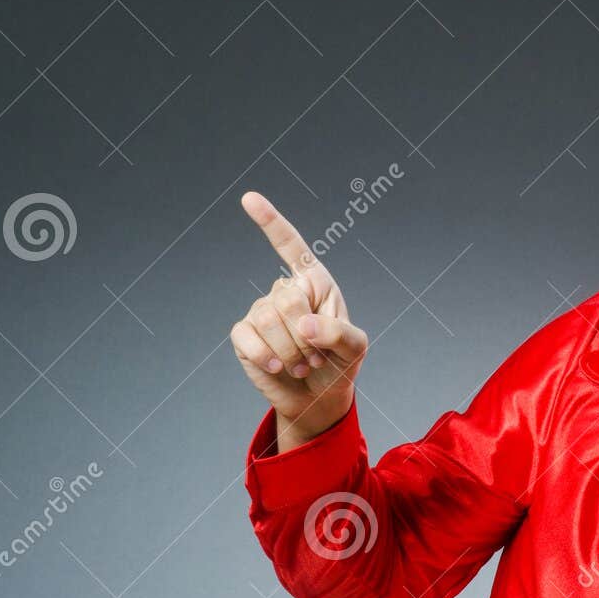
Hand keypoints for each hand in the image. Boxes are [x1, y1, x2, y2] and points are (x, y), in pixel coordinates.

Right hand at [231, 191, 368, 451]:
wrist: (318, 398)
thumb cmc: (339, 364)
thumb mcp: (354, 348)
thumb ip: (339, 333)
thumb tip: (303, 325)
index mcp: (314, 282)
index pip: (291, 247)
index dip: (270, 222)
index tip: (248, 198)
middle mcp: (284, 292)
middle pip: (286, 299)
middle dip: (306, 335)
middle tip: (316, 356)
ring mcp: (261, 312)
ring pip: (268, 320)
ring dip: (291, 352)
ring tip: (303, 365)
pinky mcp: (244, 336)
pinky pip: (247, 338)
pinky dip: (266, 357)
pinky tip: (277, 367)